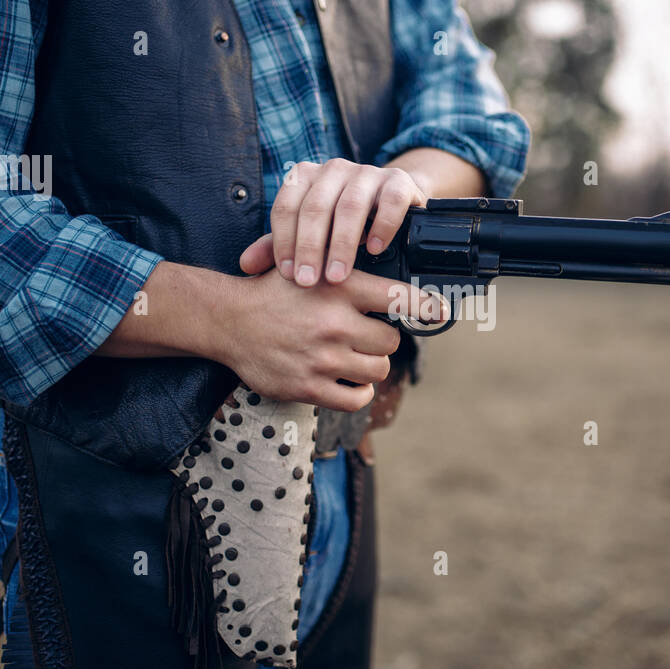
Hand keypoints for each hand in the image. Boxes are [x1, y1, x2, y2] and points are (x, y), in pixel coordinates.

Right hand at [218, 266, 443, 411]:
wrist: (228, 320)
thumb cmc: (275, 294)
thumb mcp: (313, 269)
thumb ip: (352, 276)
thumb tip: (400, 289)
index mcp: (338, 287)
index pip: (397, 297)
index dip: (425, 306)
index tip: (441, 313)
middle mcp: (334, 322)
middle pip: (390, 341)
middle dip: (381, 340)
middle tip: (363, 336)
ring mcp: (322, 358)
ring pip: (377, 371)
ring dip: (371, 367)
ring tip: (353, 358)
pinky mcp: (308, 387)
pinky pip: (357, 399)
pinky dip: (359, 393)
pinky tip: (350, 382)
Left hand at [260, 159, 426, 286]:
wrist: (389, 201)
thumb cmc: (341, 221)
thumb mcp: (308, 233)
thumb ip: (278, 246)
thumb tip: (246, 265)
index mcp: (306, 176)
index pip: (287, 206)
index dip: (285, 242)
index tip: (288, 275)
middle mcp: (334, 169)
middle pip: (316, 206)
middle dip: (310, 248)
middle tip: (309, 282)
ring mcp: (367, 173)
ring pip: (351, 205)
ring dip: (342, 244)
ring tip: (338, 275)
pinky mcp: (398, 181)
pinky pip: (390, 200)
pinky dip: (382, 226)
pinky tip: (375, 249)